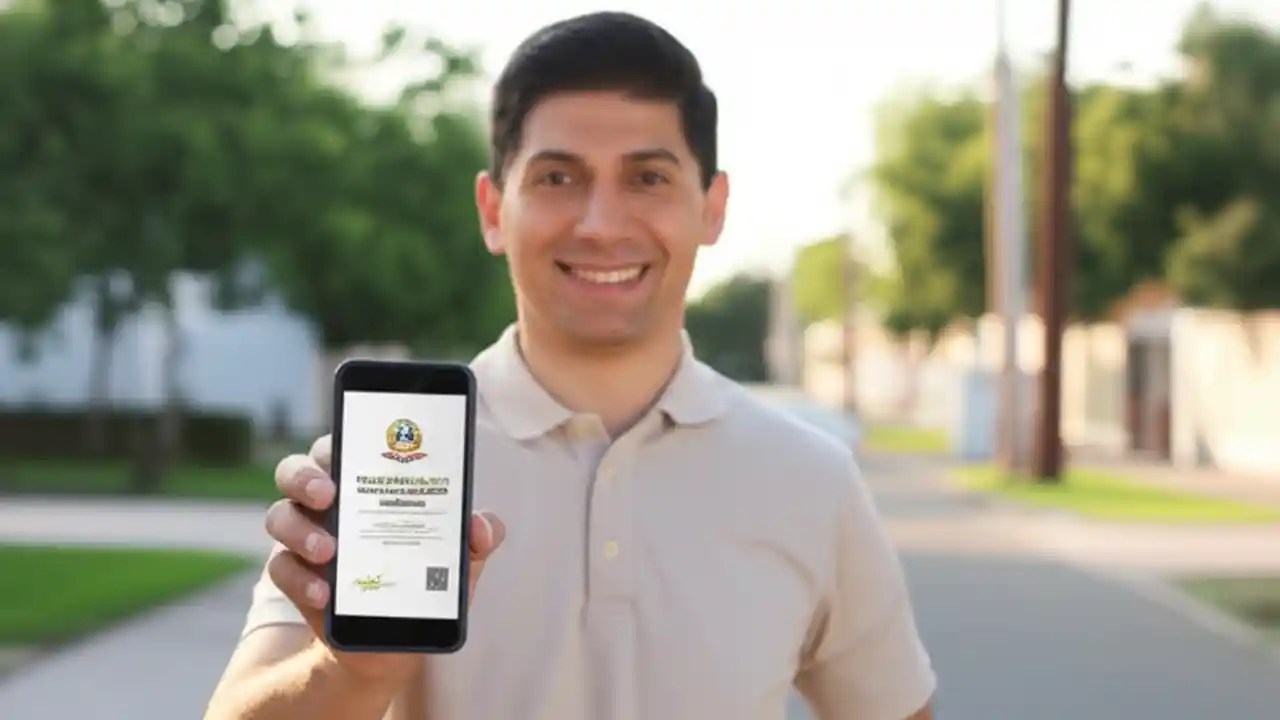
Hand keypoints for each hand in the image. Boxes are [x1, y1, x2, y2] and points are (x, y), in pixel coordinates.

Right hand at [264, 434, 504, 681]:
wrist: (399, 638)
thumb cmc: (428, 575)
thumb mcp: (460, 555)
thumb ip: (477, 535)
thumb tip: (481, 526)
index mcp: (364, 480)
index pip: (342, 443)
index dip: (338, 436)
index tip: (347, 443)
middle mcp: (327, 502)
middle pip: (295, 470)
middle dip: (305, 476)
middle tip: (328, 493)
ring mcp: (306, 537)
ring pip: (280, 516)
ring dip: (300, 530)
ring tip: (330, 552)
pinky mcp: (296, 579)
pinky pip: (281, 569)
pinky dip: (300, 581)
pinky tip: (325, 594)